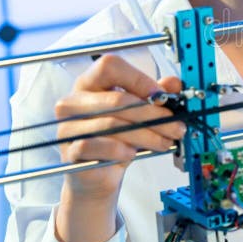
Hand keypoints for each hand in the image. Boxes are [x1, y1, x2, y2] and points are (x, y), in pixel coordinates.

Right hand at [54, 54, 185, 241]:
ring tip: (164, 141)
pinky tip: (133, 153)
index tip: (161, 96)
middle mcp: (74, 101)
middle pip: (117, 100)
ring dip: (146, 134)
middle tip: (175, 125)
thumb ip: (154, 95)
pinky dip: (120, 149)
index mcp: (90, 83)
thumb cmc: (116, 139)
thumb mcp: (139, 114)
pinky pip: (97, 145)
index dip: (138, 78)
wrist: (98, 175)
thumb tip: (174, 83)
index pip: (109, 66)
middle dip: (153, 114)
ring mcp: (67, 125)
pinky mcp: (69, 150)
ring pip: (112, 124)